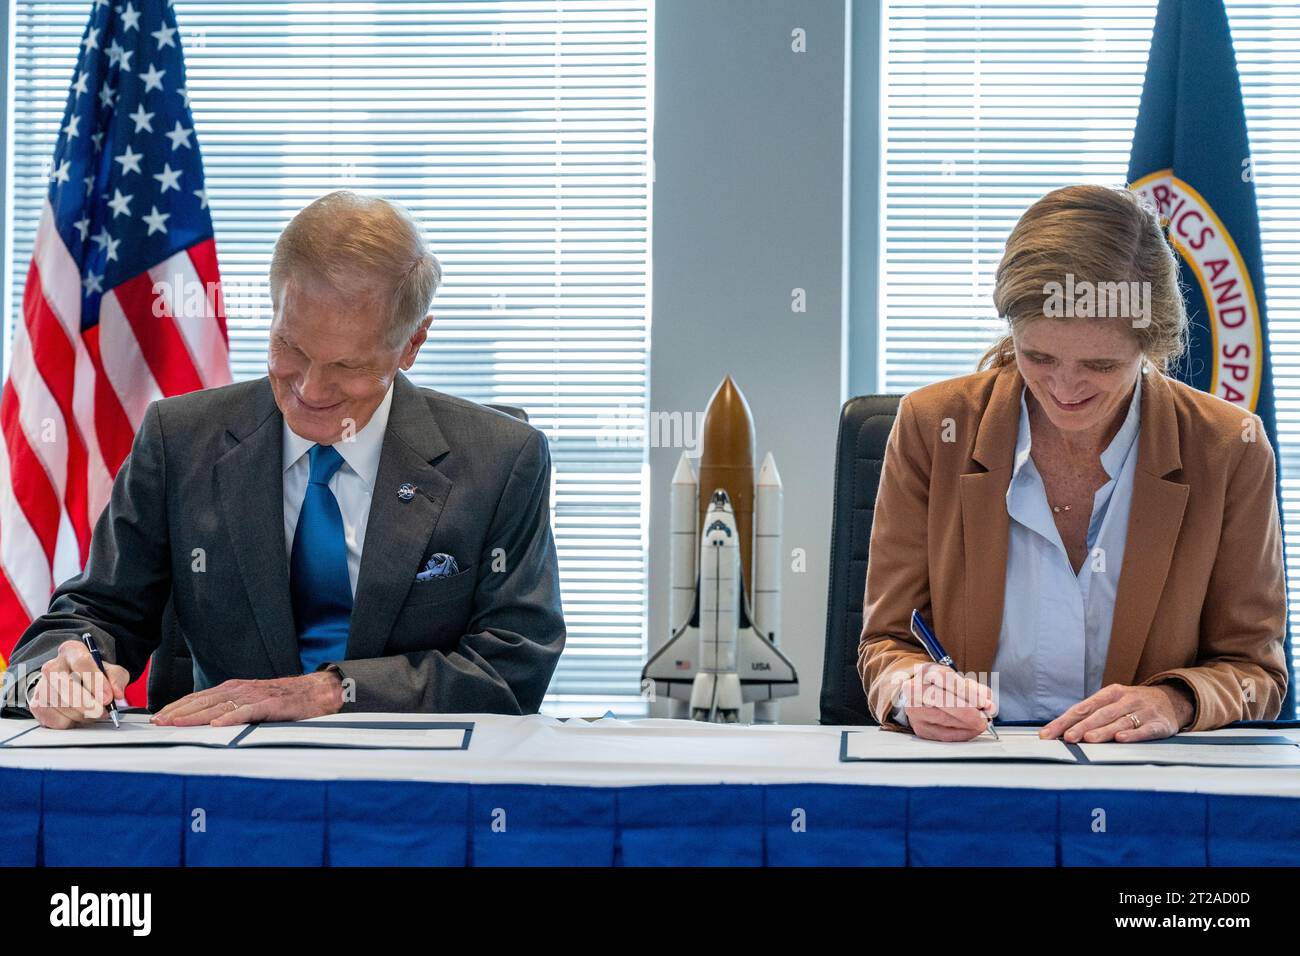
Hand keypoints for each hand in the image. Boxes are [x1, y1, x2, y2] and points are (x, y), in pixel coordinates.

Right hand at [28, 640, 129, 729]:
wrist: (73, 682)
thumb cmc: (92, 675)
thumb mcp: (111, 671)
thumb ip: (117, 679)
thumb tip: (116, 695)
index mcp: (72, 651)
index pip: (82, 662)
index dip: (96, 682)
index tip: (108, 698)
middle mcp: (52, 666)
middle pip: (67, 686)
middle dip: (88, 703)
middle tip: (102, 711)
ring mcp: (41, 686)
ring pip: (63, 705)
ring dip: (83, 714)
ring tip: (93, 711)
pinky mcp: (37, 705)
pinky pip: (56, 719)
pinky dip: (71, 722)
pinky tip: (77, 715)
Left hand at [152, 672, 343, 726]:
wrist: (317, 691)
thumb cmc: (284, 700)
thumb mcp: (253, 700)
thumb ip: (231, 708)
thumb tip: (206, 722)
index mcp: (234, 688)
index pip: (199, 697)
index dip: (178, 706)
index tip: (159, 716)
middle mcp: (241, 689)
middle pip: (203, 700)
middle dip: (179, 711)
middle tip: (158, 722)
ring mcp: (256, 696)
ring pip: (220, 705)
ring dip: (196, 715)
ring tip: (177, 723)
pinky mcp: (271, 705)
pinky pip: (248, 711)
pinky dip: (232, 717)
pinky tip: (218, 725)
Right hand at [900, 662, 997, 741]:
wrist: (921, 696)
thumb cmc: (943, 687)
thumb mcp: (958, 680)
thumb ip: (976, 690)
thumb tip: (988, 705)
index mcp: (926, 672)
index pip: (945, 679)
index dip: (966, 691)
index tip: (983, 702)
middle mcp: (915, 690)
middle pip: (942, 700)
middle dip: (968, 711)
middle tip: (984, 716)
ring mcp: (915, 710)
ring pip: (944, 719)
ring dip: (968, 723)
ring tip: (981, 723)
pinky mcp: (920, 728)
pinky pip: (944, 734)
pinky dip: (962, 733)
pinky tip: (971, 730)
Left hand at [1040, 683, 1193, 742]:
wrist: (1173, 700)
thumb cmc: (1133, 704)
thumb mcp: (1113, 702)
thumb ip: (1092, 714)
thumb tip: (1062, 730)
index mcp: (1110, 693)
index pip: (1082, 707)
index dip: (1064, 721)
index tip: (1049, 734)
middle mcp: (1126, 700)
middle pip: (1100, 714)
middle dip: (1082, 726)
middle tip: (1067, 738)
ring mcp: (1143, 711)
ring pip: (1120, 722)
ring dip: (1103, 731)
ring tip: (1088, 739)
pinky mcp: (1159, 724)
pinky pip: (1145, 730)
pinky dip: (1133, 735)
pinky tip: (1121, 739)